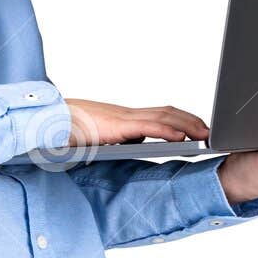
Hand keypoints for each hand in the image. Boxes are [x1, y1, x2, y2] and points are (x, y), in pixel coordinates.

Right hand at [63, 99, 209, 147]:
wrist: (46, 121)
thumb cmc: (69, 130)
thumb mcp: (101, 138)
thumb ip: (120, 140)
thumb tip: (135, 145)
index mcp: (125, 118)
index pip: (161, 114)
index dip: (181, 119)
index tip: (198, 128)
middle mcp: (128, 115)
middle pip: (169, 113)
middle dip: (192, 121)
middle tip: (211, 132)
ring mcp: (123, 118)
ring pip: (164, 117)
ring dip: (188, 125)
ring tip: (205, 135)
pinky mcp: (117, 126)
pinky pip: (148, 126)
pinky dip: (167, 132)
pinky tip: (182, 139)